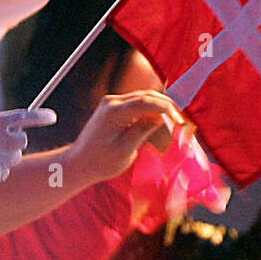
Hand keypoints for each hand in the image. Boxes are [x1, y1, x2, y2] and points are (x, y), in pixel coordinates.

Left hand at [65, 91, 183, 184]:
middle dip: (166, 106)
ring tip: (174, 121)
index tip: (180, 121)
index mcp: (114, 112)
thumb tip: (160, 117)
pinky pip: (136, 104)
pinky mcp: (113, 107)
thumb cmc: (100, 162)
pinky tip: (160, 120)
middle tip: (181, 120)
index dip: (166, 108)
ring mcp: (111, 103)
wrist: (79, 163)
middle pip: (146, 96)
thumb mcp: (126, 151)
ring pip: (142, 98)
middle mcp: (112, 102)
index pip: (146, 101)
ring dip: (159, 107)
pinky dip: (149, 110)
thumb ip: (143, 130)